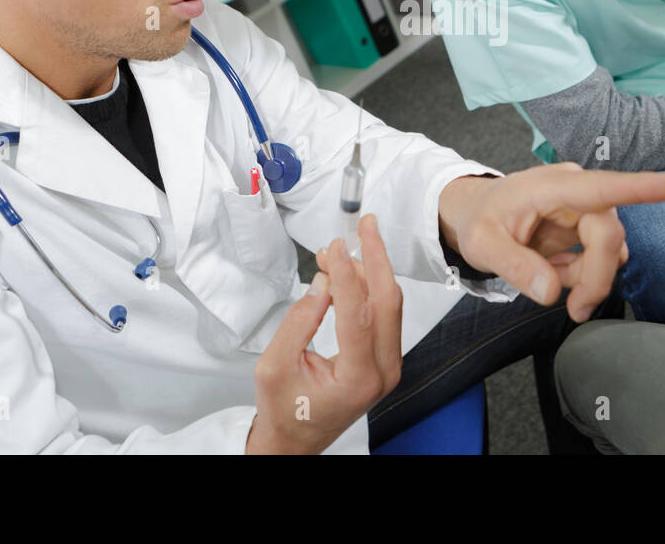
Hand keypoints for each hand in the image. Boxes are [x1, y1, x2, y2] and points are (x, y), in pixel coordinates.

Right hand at [247, 215, 401, 453]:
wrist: (296, 439)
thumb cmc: (284, 410)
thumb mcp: (275, 365)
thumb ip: (299, 321)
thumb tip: (324, 281)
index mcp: (357, 379)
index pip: (358, 315)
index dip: (347, 275)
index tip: (335, 246)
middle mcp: (383, 373)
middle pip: (389, 302)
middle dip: (376, 258)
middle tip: (363, 225)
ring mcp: (389, 366)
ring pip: (390, 305)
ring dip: (370, 270)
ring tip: (340, 250)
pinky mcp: (386, 358)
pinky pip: (384, 314)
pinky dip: (369, 287)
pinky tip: (351, 270)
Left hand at [437, 165, 664, 322]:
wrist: (475, 213)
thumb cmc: (479, 220)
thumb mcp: (481, 244)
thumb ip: (513, 266)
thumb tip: (550, 292)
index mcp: (552, 186)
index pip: (601, 187)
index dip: (641, 187)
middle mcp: (576, 192)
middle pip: (608, 236)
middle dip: (596, 277)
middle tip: (576, 311)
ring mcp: (586, 209)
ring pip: (608, 251)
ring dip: (585, 277)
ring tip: (546, 274)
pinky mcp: (589, 226)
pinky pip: (600, 258)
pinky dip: (581, 274)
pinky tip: (555, 268)